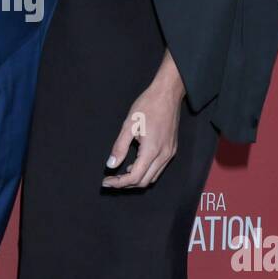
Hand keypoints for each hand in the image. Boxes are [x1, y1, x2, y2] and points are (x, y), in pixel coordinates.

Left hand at [102, 51, 184, 188]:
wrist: (168, 94)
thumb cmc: (147, 105)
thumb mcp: (129, 124)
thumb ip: (120, 147)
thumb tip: (111, 165)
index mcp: (152, 150)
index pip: (134, 177)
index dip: (118, 182)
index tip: (105, 181)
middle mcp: (164, 156)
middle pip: (144, 181)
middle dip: (126, 184)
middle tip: (111, 179)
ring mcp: (170, 153)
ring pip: (152, 177)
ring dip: (136, 179)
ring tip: (120, 174)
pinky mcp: (172, 149)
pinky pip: (158, 169)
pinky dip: (145, 172)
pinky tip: (134, 164)